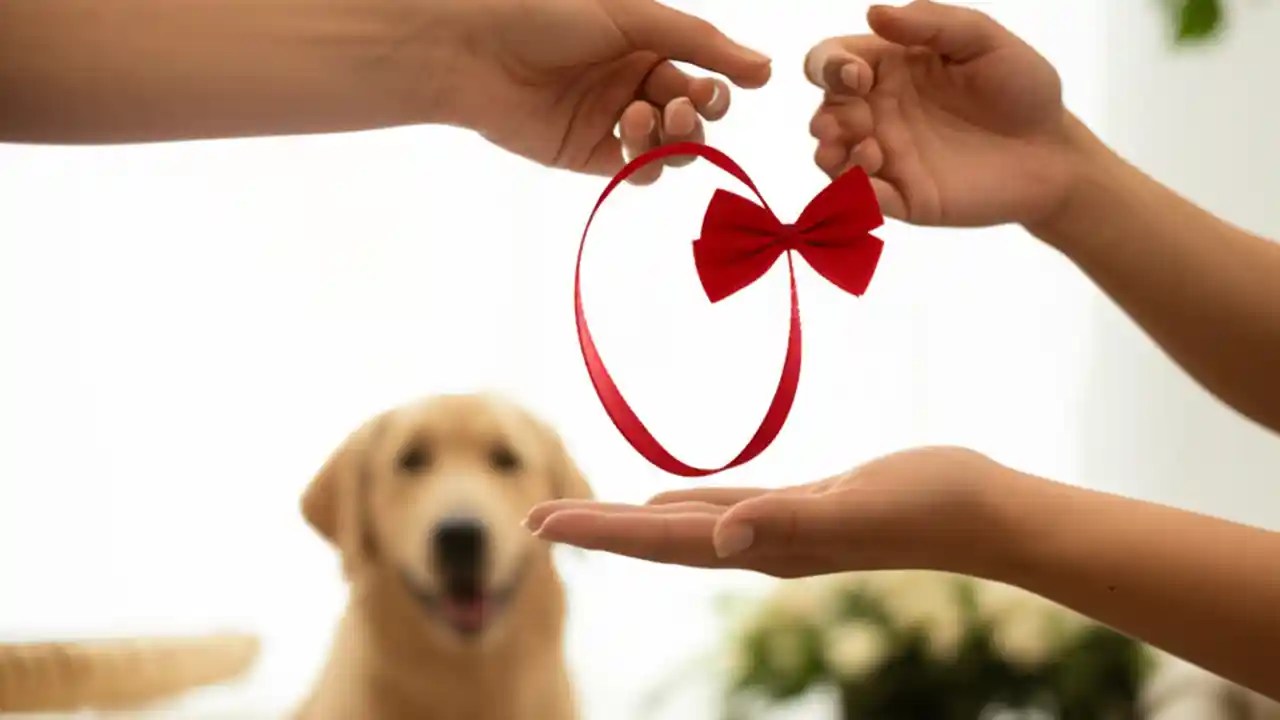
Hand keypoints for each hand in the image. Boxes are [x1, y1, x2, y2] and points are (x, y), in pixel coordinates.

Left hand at [425, 0, 770, 183]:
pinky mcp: (587, 155)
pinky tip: (631, 134)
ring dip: (674, 137)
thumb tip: (766, 69)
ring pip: (670, 148)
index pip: (701, 72)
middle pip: (692, 114)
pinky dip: (646, 159)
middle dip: (696, 112)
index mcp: (644, 42)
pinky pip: (637, 170)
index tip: (719, 88)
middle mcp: (631, 83)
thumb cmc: (547, 14)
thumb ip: (700, 42)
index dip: (718, 86)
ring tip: (647, 116)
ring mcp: (611, 121)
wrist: (474, 50)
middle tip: (681, 103)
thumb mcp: (634, 15)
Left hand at [525, 446, 1020, 577]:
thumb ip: (791, 520)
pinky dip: (682, 507)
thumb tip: (722, 537)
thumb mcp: (859, 505)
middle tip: (532, 519)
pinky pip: (722, 509)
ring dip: (629, 522)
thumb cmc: (930, 503)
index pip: (659, 540)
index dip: (598, 530)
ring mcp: (779, 531)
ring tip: (582, 514)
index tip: (537, 522)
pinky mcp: (800, 510)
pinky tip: (665, 502)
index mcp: (763, 543)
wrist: (982, 513)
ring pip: (683, 526)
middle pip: (656, 539)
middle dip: (595, 529)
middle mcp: (759, 544)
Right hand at [805, 1, 1081, 226]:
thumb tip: (872, 13)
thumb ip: (932, 23)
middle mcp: (879, 112)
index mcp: (890, 68)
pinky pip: (858, 199)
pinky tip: (877, 174)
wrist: (1055, 153)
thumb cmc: (1022, 89)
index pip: (833, 61)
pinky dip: (853, 190)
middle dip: (828, 116)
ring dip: (831, 153)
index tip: (859, 75)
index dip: (829, 65)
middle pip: (825, 111)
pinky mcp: (902, 198)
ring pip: (830, 157)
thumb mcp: (985, 40)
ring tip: (866, 152)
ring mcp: (887, 158)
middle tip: (861, 122)